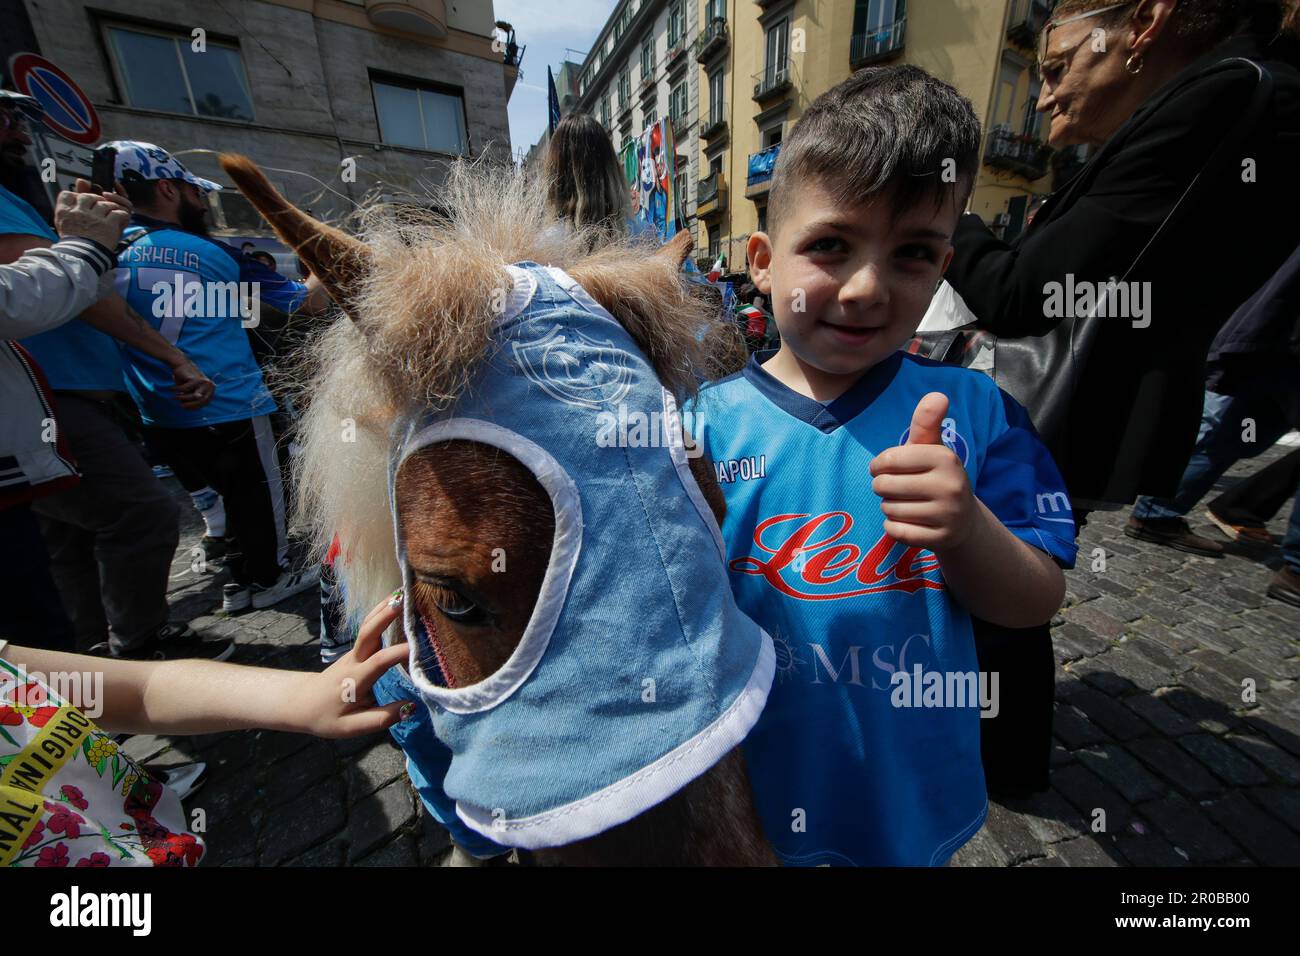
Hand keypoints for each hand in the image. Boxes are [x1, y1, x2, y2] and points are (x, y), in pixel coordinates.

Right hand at [54, 180, 130, 247]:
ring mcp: (94, 218)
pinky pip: (118, 212)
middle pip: (89, 197)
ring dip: (109, 209)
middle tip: (98, 212)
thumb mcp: (66, 222)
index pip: (68, 194)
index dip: (76, 198)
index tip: (82, 206)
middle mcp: (78, 212)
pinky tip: (117, 222)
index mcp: (64, 212)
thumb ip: (72, 201)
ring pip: (105, 204)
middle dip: (96, 202)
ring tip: (108, 218)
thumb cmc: (75, 241)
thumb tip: (81, 179)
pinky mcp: (108, 224)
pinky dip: (120, 216)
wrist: (85, 259)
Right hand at [170, 358, 214, 408]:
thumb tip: (190, 409)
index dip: (195, 406)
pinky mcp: (195, 379)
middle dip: (189, 404)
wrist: (181, 364)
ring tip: (174, 397)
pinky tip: (171, 388)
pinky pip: (185, 389)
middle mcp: (210, 385)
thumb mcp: (191, 391)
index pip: (205, 402)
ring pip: (193, 396)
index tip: (185, 407)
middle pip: (201, 400)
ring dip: (181, 398)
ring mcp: (204, 382)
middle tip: (180, 406)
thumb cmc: (186, 380)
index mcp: (211, 389)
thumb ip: (192, 399)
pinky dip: (176, 390)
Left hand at [283, 593, 413, 738]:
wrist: (302, 704)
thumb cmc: (328, 717)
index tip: (417, 650)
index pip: (378, 662)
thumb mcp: (352, 727)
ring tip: (403, 592)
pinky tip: (394, 600)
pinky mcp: (357, 649)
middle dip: (385, 616)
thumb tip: (411, 707)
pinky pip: (370, 627)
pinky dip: (382, 612)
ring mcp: (354, 652)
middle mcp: (354, 660)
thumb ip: (382, 718)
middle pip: (369, 632)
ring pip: (368, 625)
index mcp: (354, 680)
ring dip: (384, 607)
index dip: (397, 654)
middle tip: (404, 601)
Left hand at [869, 392, 976, 551]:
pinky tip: (909, 521)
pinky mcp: (940, 539)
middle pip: (885, 487)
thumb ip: (927, 422)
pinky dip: (894, 527)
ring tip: (908, 504)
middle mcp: (950, 486)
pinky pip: (895, 532)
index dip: (879, 466)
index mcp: (945, 458)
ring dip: (890, 507)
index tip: (886, 468)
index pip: (887, 461)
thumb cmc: (936, 476)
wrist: (963, 519)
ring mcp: (948, 515)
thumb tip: (937, 395)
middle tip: (898, 488)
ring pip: (889, 510)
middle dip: (883, 487)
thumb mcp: (931, 448)